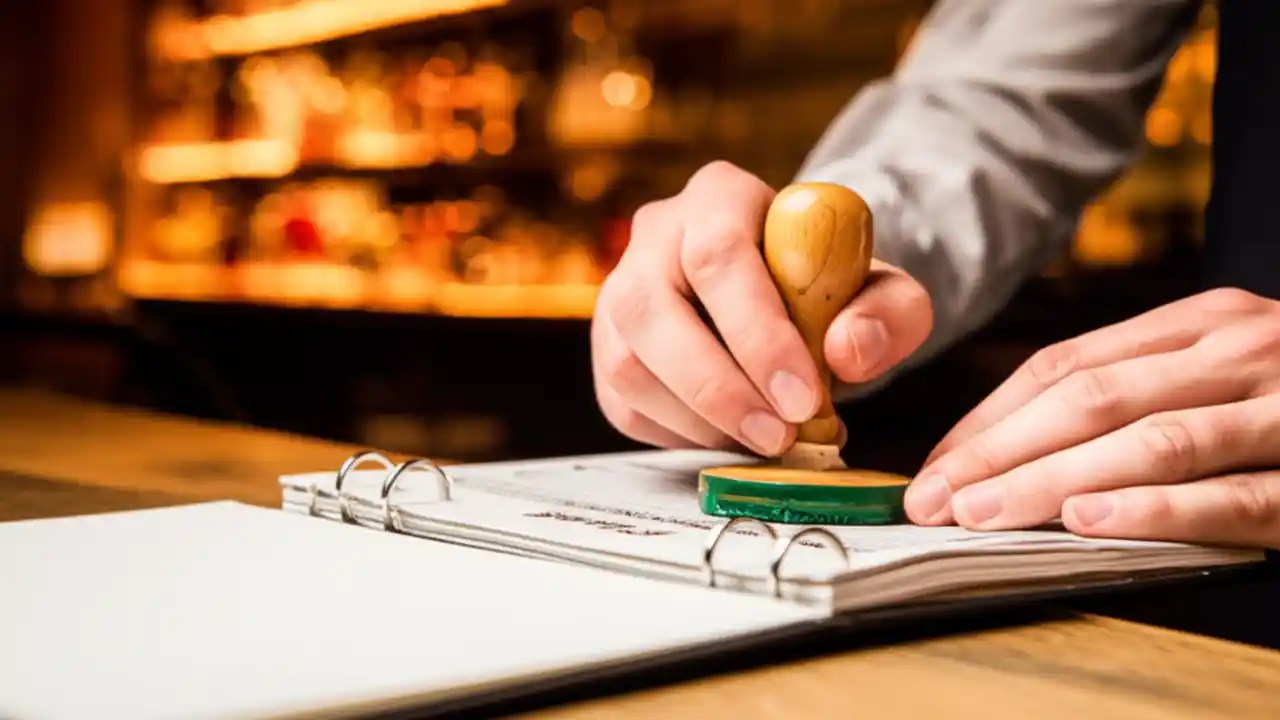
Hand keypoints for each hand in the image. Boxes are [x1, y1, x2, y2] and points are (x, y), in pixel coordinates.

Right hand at [591, 161, 932, 454]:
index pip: (718, 256)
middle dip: (718, 389)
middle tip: (777, 436)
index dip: (756, 334)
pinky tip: (731, 437)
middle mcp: (655, 234)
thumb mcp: (882, 287)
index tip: (802, 396)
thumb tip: (848, 352)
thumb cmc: (830, 286)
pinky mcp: (607, 348)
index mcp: (720, 196)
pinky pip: (623, 403)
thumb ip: (888, 313)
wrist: (790, 295)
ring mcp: (620, 291)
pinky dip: (678, 435)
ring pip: (627, 363)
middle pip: (652, 308)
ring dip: (698, 420)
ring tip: (762, 441)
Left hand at [906, 288, 1279, 548]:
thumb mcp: (1222, 368)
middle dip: (998, 451)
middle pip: (1088, 396)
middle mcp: (1236, 346)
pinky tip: (1091, 522)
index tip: (936, 466)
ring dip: (1052, 479)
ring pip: (1150, 437)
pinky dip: (1160, 507)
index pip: (1064, 364)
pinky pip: (1237, 491)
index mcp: (1198, 323)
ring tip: (983, 514)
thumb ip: (1144, 393)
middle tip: (933, 500)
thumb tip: (1026, 452)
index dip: (990, 418)